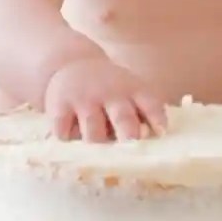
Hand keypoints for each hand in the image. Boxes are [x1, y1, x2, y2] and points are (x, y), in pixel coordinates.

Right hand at [43, 57, 166, 141]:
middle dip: (129, 134)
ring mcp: (84, 99)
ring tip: (99, 156)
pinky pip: (64, 132)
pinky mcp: (60, 107)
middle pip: (123, 117)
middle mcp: (110, 93)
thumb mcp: (130, 90)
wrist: (71, 64)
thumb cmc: (109, 89)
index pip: (150, 103)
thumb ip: (142, 112)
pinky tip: (70, 141)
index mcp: (133, 89)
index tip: (162, 133)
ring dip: (97, 145)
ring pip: (93, 131)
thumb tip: (154, 141)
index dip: (157, 118)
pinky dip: (68, 140)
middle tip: (132, 149)